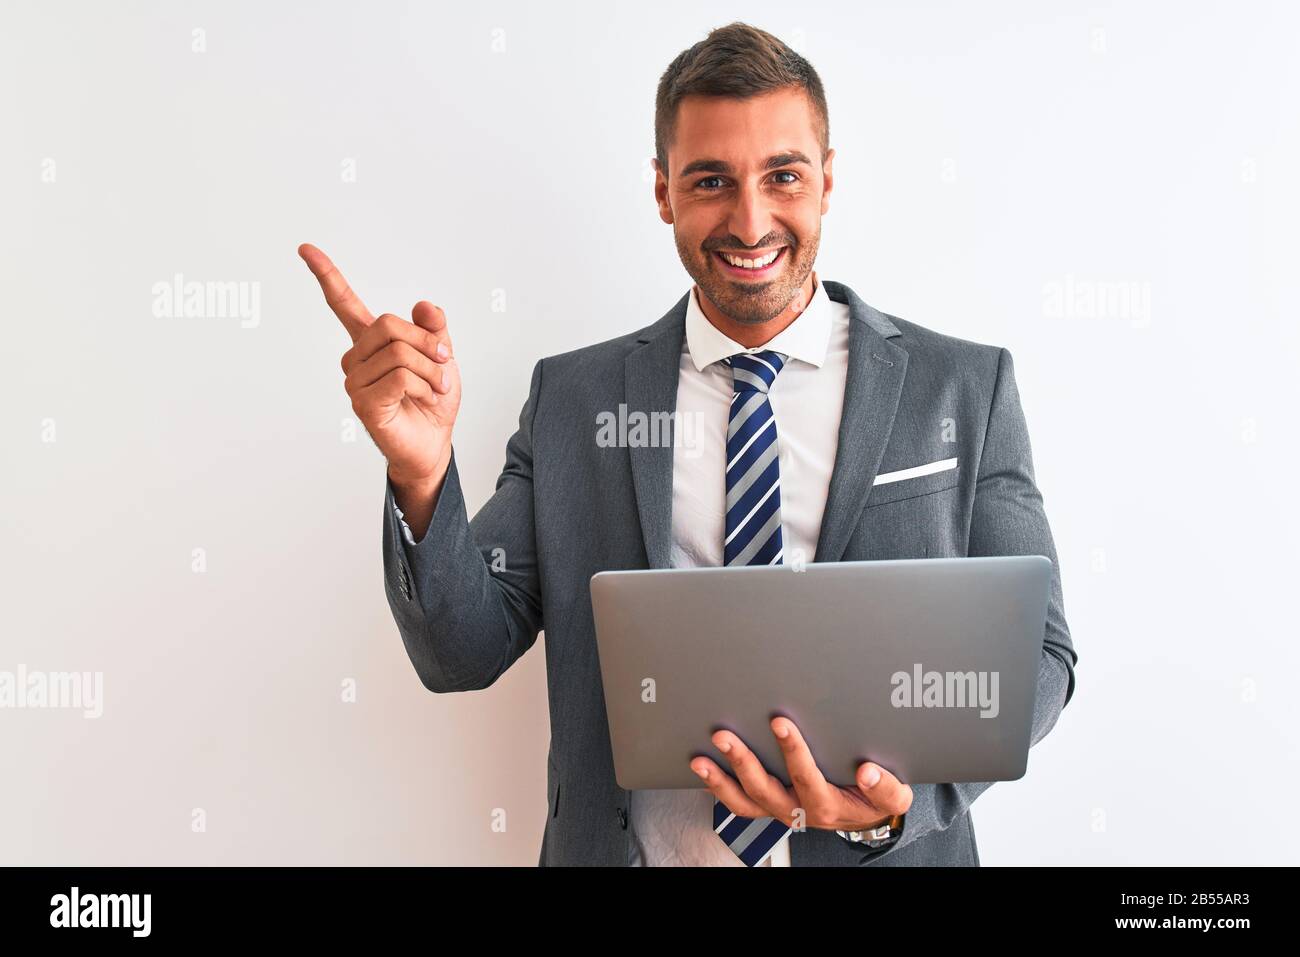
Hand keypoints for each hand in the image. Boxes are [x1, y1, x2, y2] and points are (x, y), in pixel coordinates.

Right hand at [298, 243, 460, 487]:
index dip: (326, 275)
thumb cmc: (432, 400)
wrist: (434, 442)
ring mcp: (356, 382)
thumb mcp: (441, 356)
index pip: (343, 303)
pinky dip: (423, 386)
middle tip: (445, 361)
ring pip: (399, 353)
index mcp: (371, 342)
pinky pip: (400, 377)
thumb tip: (423, 304)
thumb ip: (433, 328)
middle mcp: (356, 359)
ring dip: (430, 370)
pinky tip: (423, 398)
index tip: (305, 248)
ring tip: (435, 387)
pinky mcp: (363, 404)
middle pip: (389, 324)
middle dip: (427, 342)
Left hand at [690, 717, 912, 832]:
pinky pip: (739, 803)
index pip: (806, 777)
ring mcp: (780, 810)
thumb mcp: (893, 794)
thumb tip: (869, 772)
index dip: (792, 751)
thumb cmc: (874, 798)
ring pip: (744, 800)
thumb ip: (886, 786)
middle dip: (742, 760)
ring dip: (719, 779)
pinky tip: (703, 769)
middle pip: (763, 788)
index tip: (780, 723)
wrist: (865, 816)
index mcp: (826, 805)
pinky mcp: (769, 807)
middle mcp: (798, 810)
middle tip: (724, 735)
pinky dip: (718, 787)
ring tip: (700, 758)